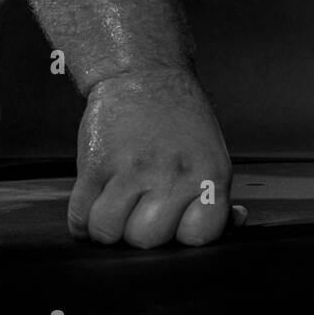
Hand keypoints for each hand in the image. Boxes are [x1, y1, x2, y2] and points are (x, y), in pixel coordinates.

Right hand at [68, 71, 246, 246]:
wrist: (142, 74)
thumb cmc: (179, 118)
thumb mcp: (211, 154)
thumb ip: (218, 196)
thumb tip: (235, 224)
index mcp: (209, 174)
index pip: (200, 237)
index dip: (184, 234)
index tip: (177, 221)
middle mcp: (172, 172)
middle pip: (148, 240)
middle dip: (141, 231)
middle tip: (142, 208)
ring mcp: (131, 169)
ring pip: (107, 233)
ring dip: (108, 226)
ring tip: (118, 206)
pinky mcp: (95, 164)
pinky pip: (79, 216)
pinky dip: (82, 219)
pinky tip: (97, 202)